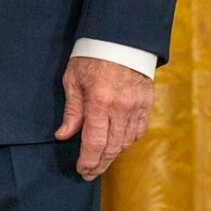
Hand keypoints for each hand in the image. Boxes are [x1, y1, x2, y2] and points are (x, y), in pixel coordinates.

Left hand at [53, 56, 153, 179]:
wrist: (120, 37)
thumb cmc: (91, 56)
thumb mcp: (73, 79)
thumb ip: (71, 111)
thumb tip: (63, 135)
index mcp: (99, 101)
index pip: (94, 143)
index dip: (88, 161)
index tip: (81, 170)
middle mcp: (121, 107)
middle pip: (112, 148)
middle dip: (100, 163)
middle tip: (89, 173)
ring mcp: (137, 106)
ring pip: (126, 142)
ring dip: (113, 154)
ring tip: (101, 160)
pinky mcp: (147, 103)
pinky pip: (139, 131)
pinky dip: (128, 141)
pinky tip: (118, 144)